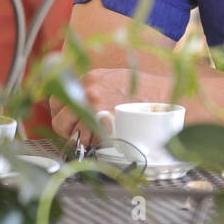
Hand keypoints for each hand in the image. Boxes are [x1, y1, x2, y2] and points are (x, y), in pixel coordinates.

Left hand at [48, 68, 169, 148]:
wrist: (166, 96)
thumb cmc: (144, 88)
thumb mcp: (113, 77)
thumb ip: (93, 88)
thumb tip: (78, 101)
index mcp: (89, 79)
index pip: (56, 100)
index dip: (60, 114)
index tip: (66, 120)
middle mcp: (88, 93)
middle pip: (60, 121)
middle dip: (68, 131)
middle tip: (78, 135)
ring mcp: (97, 110)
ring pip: (75, 135)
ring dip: (83, 141)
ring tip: (96, 138)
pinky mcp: (108, 126)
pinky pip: (92, 143)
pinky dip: (96, 146)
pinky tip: (106, 141)